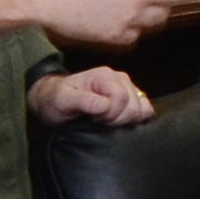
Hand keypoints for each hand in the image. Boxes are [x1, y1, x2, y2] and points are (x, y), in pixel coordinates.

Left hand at [26, 65, 152, 126]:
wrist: (53, 99)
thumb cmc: (56, 99)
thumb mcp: (63, 100)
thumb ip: (83, 101)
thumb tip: (105, 106)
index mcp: (105, 76)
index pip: (122, 98)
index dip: (110, 114)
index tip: (94, 119)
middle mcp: (119, 78)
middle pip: (134, 104)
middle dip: (118, 119)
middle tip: (99, 121)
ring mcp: (127, 87)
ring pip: (143, 108)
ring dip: (127, 120)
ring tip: (107, 121)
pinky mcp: (131, 98)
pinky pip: (145, 110)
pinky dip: (136, 119)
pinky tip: (118, 121)